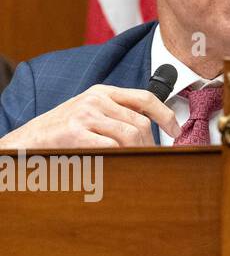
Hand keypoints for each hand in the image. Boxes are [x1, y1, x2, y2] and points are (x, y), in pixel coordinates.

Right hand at [0, 85, 180, 149]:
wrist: (27, 139)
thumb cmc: (62, 129)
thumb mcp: (90, 112)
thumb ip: (116, 114)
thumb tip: (151, 128)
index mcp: (102, 91)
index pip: (145, 97)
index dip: (165, 114)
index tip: (176, 129)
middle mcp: (96, 99)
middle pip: (140, 122)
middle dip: (152, 142)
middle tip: (155, 156)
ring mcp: (85, 114)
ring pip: (129, 135)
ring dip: (140, 151)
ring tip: (140, 162)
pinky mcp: (75, 132)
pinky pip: (111, 147)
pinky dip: (121, 157)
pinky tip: (122, 164)